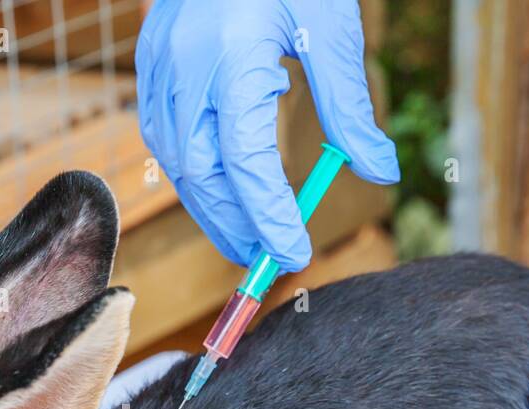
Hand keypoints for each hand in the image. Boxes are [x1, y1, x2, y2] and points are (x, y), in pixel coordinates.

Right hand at [135, 0, 398, 270]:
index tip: (294, 255)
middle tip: (270, 259)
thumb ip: (350, 107)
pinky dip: (192, 171)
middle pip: (202, 176)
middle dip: (235, 225)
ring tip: (246, 235)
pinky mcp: (149, 64)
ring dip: (210, 205)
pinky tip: (220, 187)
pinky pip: (163, 136)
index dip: (269, 218)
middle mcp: (184, 71)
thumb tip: (378, 171)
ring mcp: (157, 68)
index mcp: (231, 60)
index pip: (247, 165)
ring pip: (175, 163)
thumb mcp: (331, 29)